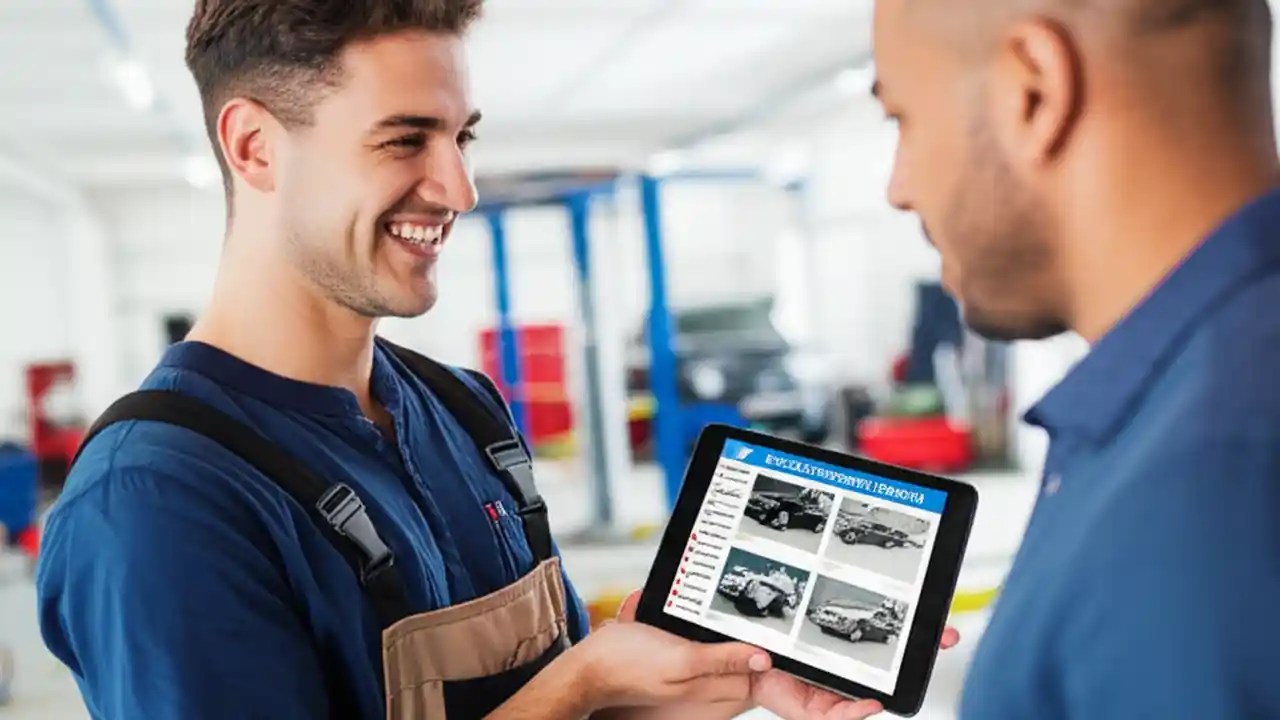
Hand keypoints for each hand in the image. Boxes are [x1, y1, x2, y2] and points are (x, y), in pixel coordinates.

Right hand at [576, 604, 770, 710]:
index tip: (763, 625)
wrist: (585, 669)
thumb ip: (722, 660)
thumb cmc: (625, 666)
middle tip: (729, 612)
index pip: (753, 671)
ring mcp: (683, 672)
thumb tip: (762, 659)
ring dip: (706, 624)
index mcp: (710, 688)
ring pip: (710, 644)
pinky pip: (687, 639)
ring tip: (697, 612)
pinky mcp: (668, 660)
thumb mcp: (681, 659)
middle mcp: (700, 683)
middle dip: (732, 630)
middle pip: (734, 657)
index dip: (760, 646)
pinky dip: (683, 624)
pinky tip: (673, 615)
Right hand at [613, 591, 960, 719]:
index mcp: (743, 685)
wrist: (596, 673)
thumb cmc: (629, 674)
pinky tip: (817, 602)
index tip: (884, 695)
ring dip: (846, 642)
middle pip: (822, 673)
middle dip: (872, 662)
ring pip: (805, 654)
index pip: (808, 701)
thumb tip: (765, 658)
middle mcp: (751, 674)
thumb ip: (722, 662)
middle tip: (930, 638)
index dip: (849, 703)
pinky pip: (775, 635)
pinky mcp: (726, 642)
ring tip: (896, 626)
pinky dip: (804, 623)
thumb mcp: (678, 665)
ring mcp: (741, 659)